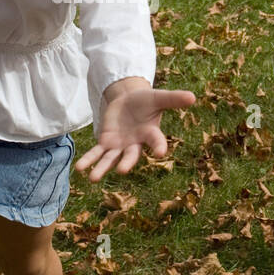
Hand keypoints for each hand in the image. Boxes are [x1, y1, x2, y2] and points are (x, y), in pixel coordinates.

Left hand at [74, 81, 195, 182]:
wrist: (128, 100)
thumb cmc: (146, 101)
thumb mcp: (159, 97)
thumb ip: (174, 99)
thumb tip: (194, 97)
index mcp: (151, 134)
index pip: (156, 142)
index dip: (159, 147)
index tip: (161, 153)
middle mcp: (135, 144)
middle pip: (131, 156)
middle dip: (126, 163)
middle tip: (122, 170)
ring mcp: (120, 145)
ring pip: (111, 159)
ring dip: (102, 168)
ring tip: (92, 178)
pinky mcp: (106, 142)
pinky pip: (97, 153)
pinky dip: (88, 160)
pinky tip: (80, 168)